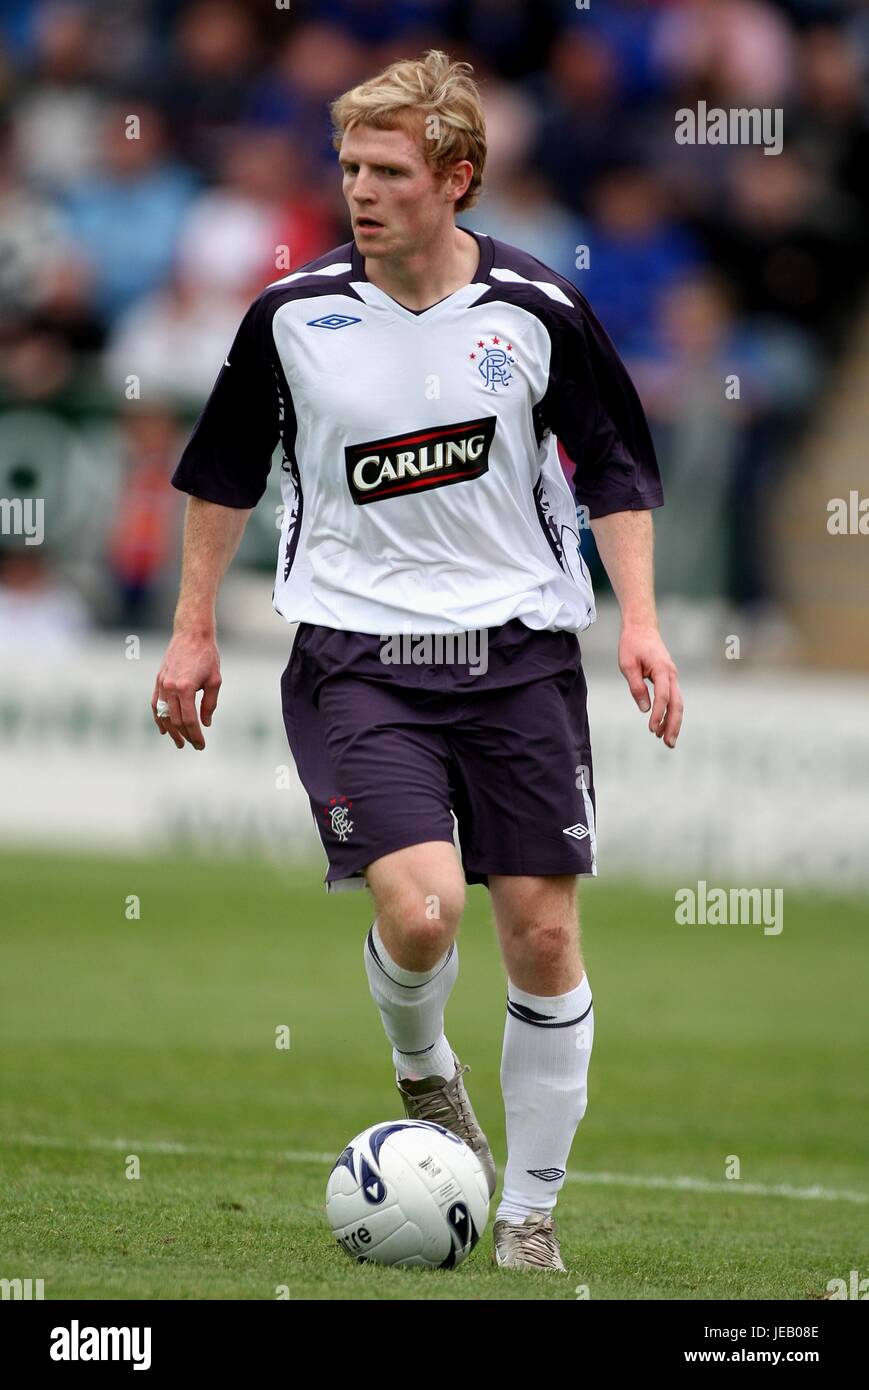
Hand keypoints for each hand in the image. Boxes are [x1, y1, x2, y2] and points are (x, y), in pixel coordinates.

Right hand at [152, 630, 220, 749]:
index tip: (201, 745)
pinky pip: (155, 705)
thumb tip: (205, 723)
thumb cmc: (207, 656)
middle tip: (194, 745)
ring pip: (163, 715)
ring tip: (179, 743)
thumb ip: (209, 704)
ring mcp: (161, 684)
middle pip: (175, 721)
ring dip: (170, 731)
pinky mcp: (158, 680)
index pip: (189, 720)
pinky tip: (163, 729)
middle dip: (185, 736)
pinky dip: (158, 719)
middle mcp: (170, 688)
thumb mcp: (215, 681)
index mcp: (185, 688)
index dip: (195, 735)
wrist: (191, 634)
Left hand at [618, 624, 682, 747]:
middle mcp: (671, 674)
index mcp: (662, 669)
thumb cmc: (632, 644)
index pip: (663, 696)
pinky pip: (673, 698)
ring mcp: (672, 676)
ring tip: (666, 740)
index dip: (658, 714)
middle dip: (673, 724)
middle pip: (677, 704)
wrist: (642, 627)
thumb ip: (636, 687)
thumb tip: (644, 709)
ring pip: (677, 703)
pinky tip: (663, 725)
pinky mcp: (668, 678)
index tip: (651, 728)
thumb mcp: (628, 665)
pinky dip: (670, 713)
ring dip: (673, 722)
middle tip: (668, 743)